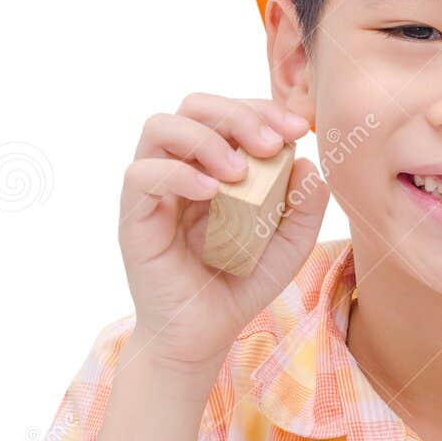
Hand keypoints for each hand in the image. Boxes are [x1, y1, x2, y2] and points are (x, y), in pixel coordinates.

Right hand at [119, 93, 329, 374]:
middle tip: (271, 145)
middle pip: (194, 106)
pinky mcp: (135, 216)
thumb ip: (304, 206)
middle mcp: (182, 167)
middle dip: (238, 114)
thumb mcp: (289, 246)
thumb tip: (306, 161)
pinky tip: (212, 193)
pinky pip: (141, 174)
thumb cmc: (240, 284)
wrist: (204, 334)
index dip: (264, 110)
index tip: (301, 129)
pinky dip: (177, 174)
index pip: (230, 113)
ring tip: (239, 173)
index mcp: (216, 164)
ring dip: (206, 139)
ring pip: (160, 127)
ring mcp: (155, 189)